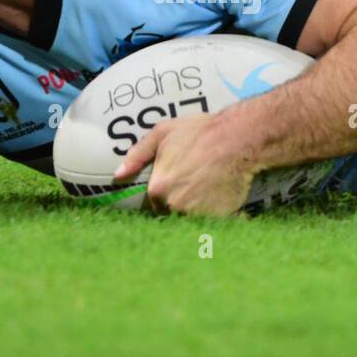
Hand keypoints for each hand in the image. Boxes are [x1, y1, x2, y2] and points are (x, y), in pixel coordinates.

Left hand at [112, 114, 255, 216]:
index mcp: (158, 189)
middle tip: (196, 186)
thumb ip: (138, 155)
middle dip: (182, 205)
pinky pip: (212, 224)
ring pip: (191, 220)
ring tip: (210, 192)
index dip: (167, 194)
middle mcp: (174, 206)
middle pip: (172, 214)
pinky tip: (222, 198)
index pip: (155, 203)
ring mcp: (197, 215)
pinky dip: (216, 216)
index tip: (179, 183)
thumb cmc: (200, 132)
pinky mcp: (218, 219)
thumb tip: (118, 174)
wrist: (238, 138)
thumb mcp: (163, 134)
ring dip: (198, 212)